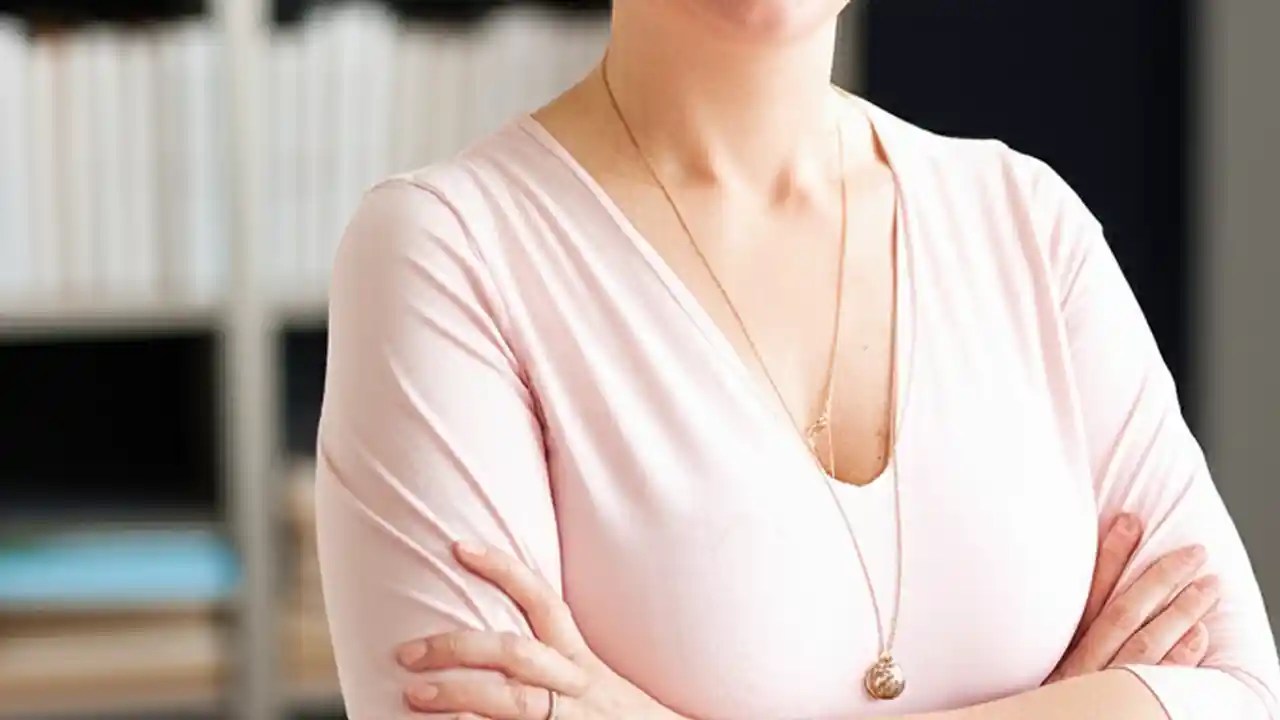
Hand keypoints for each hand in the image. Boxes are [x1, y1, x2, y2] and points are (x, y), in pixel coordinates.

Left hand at [396, 541, 685, 719]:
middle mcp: (577, 684)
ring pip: (514, 701)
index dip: (502, 569)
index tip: (459, 546)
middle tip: (407, 651)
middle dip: (458, 646)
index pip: (542, 600)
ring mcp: (573, 719)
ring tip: (413, 694)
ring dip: (459, 694)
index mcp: (580, 660)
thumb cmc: (622, 718)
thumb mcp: (593, 681)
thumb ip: (550, 662)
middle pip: (515, 652)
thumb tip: (491, 644)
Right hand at [1046, 514, 1218, 682]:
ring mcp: (1105, 685)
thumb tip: (1054, 581)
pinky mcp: (1127, 707)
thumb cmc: (1047, 697)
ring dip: (1181, 611)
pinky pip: (1158, 681)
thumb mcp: (1039, 660)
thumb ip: (1054, 627)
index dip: (1110, 555)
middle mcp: (1082, 663)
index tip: (1130, 521)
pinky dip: (1180, 657)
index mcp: (1057, 646)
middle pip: (1122, 613)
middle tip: (1194, 552)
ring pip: (1146, 642)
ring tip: (1209, 585)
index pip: (1086, 592)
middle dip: (1160, 577)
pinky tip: (1199, 634)